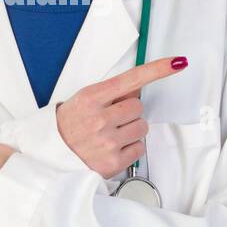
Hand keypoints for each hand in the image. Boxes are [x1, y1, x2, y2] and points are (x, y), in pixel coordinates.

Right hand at [55, 55, 188, 178]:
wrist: (49, 155)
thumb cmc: (68, 125)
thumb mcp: (84, 100)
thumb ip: (112, 93)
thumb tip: (138, 87)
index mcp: (91, 98)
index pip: (131, 79)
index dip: (157, 70)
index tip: (177, 63)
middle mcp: (99, 119)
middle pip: (138, 106)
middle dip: (128, 112)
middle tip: (110, 119)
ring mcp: (107, 142)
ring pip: (142, 127)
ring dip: (131, 130)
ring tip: (110, 135)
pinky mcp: (112, 163)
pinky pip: (139, 148)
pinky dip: (129, 148)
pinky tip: (112, 148)